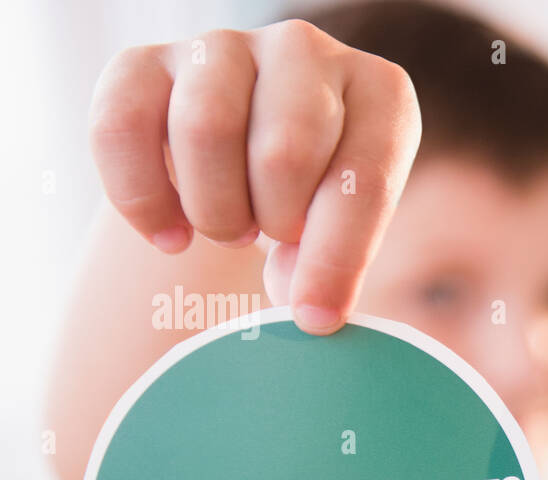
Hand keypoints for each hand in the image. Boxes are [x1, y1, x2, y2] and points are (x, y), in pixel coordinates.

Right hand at [88, 19, 421, 332]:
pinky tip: (168, 236)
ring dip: (214, 209)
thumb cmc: (313, 196)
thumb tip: (305, 311)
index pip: (363, 182)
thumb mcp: (342, 225)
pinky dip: (141, 199)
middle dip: (274, 222)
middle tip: (269, 237)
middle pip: (284, 152)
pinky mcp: (147, 60)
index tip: (315, 317)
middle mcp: (305, 51)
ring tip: (229, 227)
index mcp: (380, 93)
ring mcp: (223, 47)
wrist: (245, 152)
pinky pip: (121, 127)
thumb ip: (329, 262)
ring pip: (205, 129)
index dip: (336, 261)